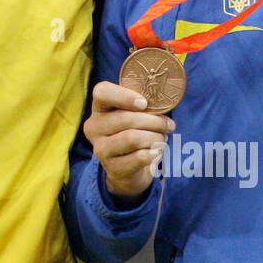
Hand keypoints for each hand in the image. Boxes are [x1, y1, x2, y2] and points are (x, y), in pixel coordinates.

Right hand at [83, 81, 175, 201]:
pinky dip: (154, 153)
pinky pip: (139, 157)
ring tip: (162, 139)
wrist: (127, 169)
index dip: (124, 96)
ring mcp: (101, 149)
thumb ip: (142, 106)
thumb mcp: (134, 115)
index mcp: (99, 108)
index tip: (144, 103)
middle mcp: (94, 127)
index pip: (102, 93)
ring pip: (132, 138)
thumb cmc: (134, 133)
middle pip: (125, 118)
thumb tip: (162, 104)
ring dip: (155, 138)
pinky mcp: (112, 168)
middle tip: (168, 125)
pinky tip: (157, 152)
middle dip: (154, 121)